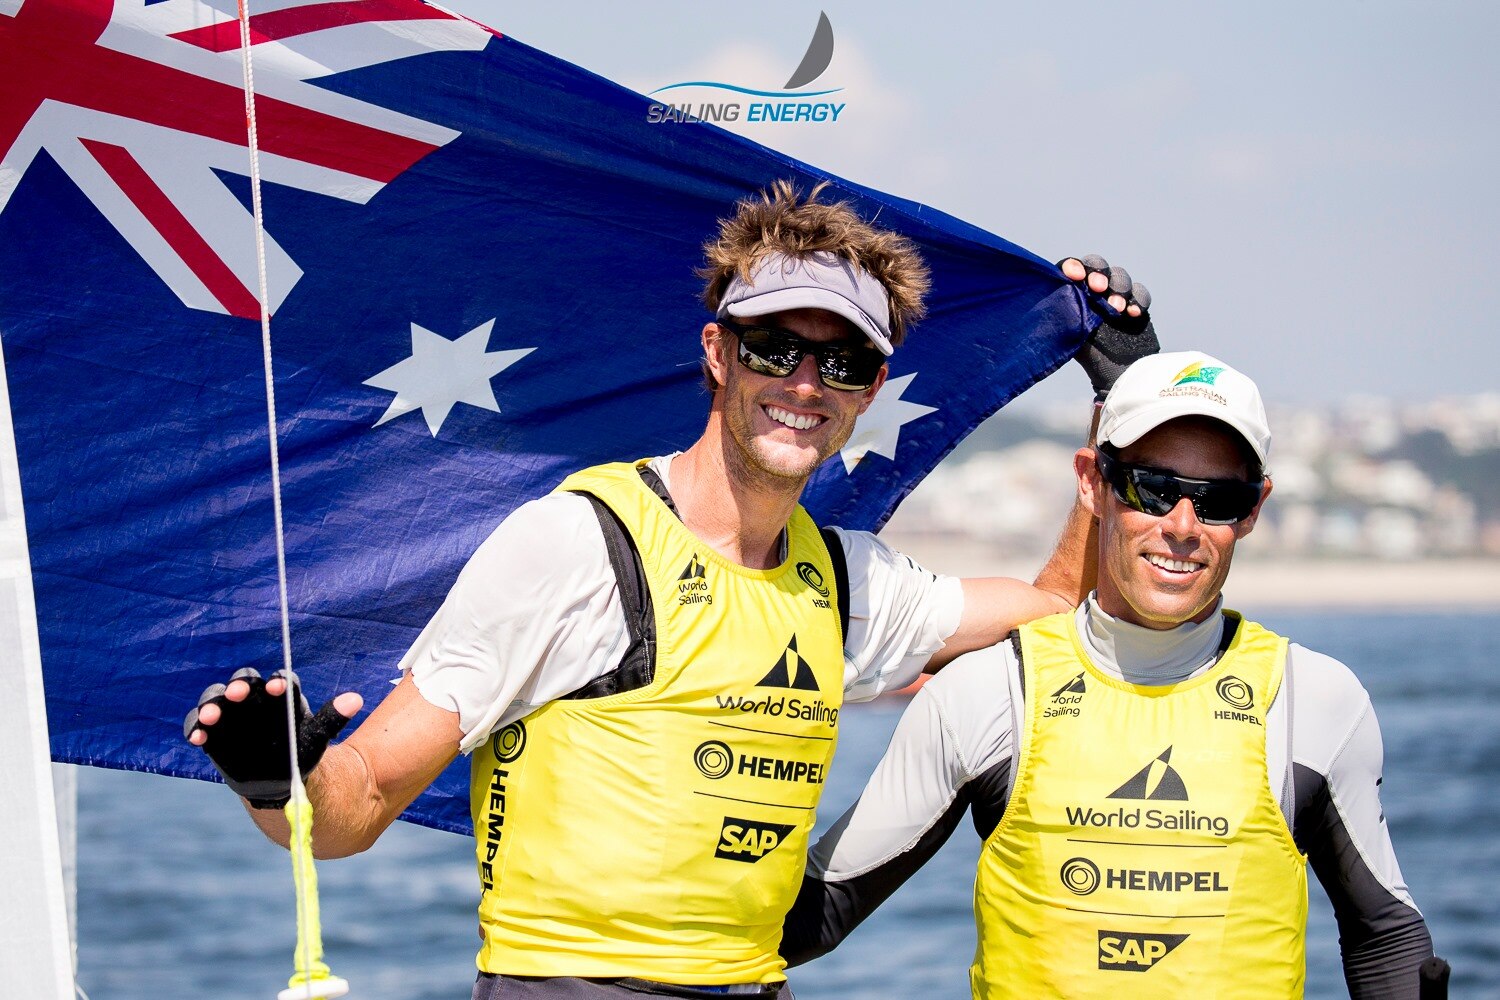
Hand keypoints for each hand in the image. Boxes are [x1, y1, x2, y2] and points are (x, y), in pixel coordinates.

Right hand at [184, 667, 361, 808]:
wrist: (278, 779)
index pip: (279, 681)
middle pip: (243, 682)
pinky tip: (197, 738)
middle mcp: (254, 698)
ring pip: (216, 698)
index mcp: (282, 695)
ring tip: (212, 716)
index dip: (277, 682)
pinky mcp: (212, 731)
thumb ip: (333, 719)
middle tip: (237, 694)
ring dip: (211, 704)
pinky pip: (198, 724)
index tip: (276, 689)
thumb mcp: (318, 738)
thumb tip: (356, 699)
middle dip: (239, 686)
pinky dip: (195, 727)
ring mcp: (230, 713)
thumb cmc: (301, 753)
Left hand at [1061, 254, 1158, 397]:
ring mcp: (1116, 294)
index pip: (1070, 268)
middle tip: (1099, 288)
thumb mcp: (1068, 335)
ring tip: (1117, 309)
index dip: (1073, 266)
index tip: (1075, 276)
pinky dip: (1139, 299)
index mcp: (1073, 291)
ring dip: (1119, 288)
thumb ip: (1062, 316)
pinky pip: (1141, 293)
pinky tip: (1133, 314)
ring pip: (1120, 276)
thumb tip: (1049, 303)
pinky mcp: (1136, 303)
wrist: (1116, 373)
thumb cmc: (1088, 355)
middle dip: (1099, 272)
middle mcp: (1094, 288)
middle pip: (1097, 265)